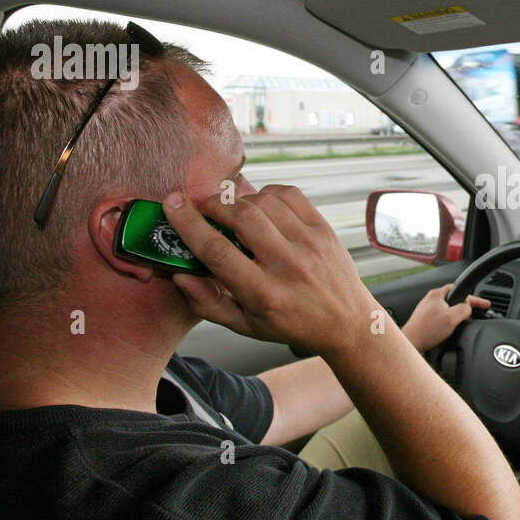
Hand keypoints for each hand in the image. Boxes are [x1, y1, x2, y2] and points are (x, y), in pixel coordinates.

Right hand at [163, 185, 382, 357]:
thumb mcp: (245, 326)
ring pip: (264, 201)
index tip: (172, 205)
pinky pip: (289, 194)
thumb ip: (207, 303)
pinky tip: (262, 206)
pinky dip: (268, 194)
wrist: (347, 322)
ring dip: (240, 199)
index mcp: (263, 293)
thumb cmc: (291, 324)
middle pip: (240, 217)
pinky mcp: (323, 228)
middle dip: (214, 205)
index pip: (217, 251)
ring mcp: (309, 243)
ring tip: (233, 211)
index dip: (189, 224)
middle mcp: (287, 265)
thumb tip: (178, 275)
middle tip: (204, 209)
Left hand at [402, 284, 490, 351]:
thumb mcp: (452, 318)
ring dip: (456, 316)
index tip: (484, 303)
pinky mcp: (425, 319)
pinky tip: (449, 330)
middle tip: (474, 314)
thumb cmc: (426, 331)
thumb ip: (464, 309)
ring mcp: (427, 309)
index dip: (474, 298)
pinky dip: (448, 322)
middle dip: (465, 307)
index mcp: (437, 294)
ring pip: (448, 309)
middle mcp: (431, 299)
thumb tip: (468, 308)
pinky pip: (442, 317)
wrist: (411, 342)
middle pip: (455, 299)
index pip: (460, 290)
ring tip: (458, 325)